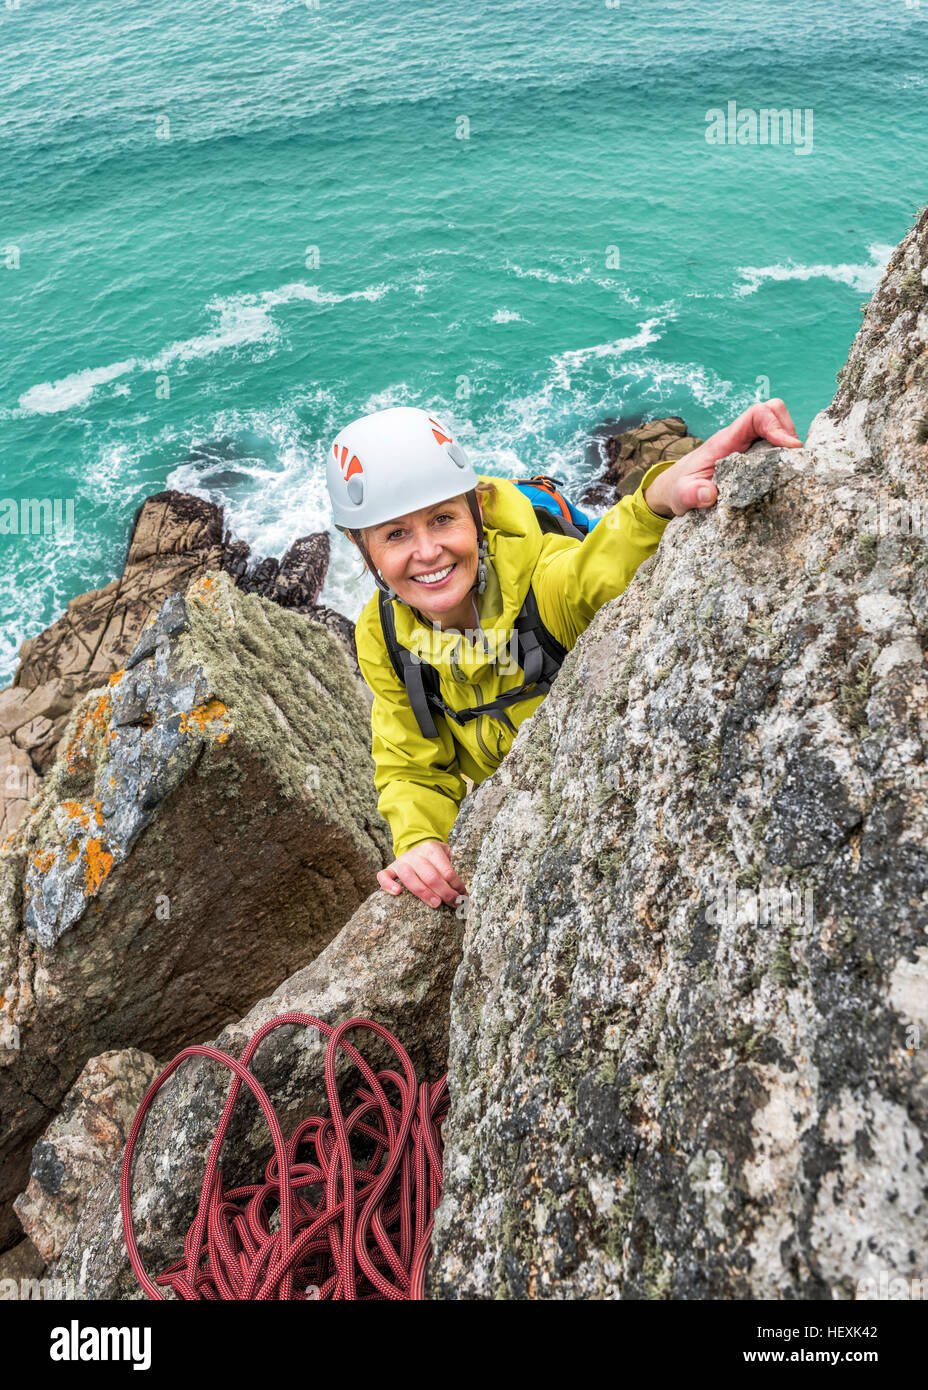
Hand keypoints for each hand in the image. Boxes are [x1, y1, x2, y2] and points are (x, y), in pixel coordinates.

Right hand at [377, 839, 468, 909]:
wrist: (416, 847)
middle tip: (453, 903)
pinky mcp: (390, 870)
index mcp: (431, 849)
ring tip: (436, 903)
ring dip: (424, 892)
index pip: (446, 869)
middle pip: (430, 875)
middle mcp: (415, 855)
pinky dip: (388, 884)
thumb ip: (452, 872)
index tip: (462, 896)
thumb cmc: (434, 859)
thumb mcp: (445, 857)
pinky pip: (384, 876)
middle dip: (444, 891)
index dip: (456, 884)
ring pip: (409, 876)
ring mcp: (401, 862)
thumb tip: (463, 895)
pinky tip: (397, 893)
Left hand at [643, 398, 802, 517]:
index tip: (789, 447)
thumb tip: (708, 495)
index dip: (775, 424)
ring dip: (791, 444)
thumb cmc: (681, 488)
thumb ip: (692, 494)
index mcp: (726, 440)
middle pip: (774, 413)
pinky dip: (788, 455)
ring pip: (780, 426)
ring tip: (794, 467)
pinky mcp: (756, 456)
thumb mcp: (682, 494)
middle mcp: (741, 437)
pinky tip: (788, 474)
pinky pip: (778, 445)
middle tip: (795, 460)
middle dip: (789, 431)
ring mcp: (750, 445)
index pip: (755, 415)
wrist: (678, 487)